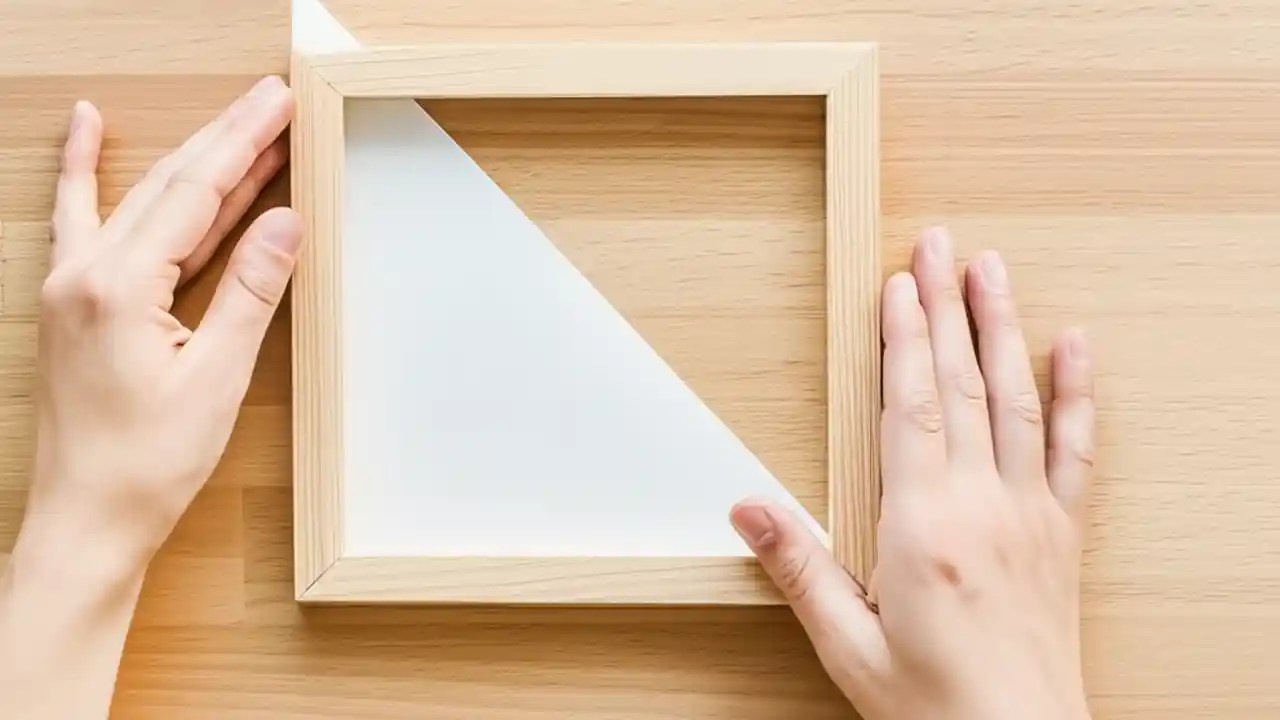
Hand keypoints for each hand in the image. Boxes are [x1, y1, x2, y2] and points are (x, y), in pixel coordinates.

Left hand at [19, 76, 300, 579]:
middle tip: (272, 99)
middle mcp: (82, 272)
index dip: (244, 144)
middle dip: (225, 137)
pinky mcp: (70, 301)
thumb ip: (249, 290)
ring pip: (136, 197)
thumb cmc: (146, 463)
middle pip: (167, 183)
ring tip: (234, 120)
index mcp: (118, 286)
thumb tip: (285, 222)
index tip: (278, 104)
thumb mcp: (216, 377)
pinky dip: (84, 170)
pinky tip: (84, 129)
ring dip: (188, 156)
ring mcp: (69, 283)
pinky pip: (79, 215)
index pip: (194, 193)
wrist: (86, 521)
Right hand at [732, 228, 1093, 719]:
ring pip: (1018, 400)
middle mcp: (984, 506)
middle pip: (963, 384)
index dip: (905, 338)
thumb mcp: (849, 645)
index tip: (900, 282)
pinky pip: (1077, 449)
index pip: (913, 407)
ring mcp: (1031, 514)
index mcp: (924, 527)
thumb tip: (745, 505)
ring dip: (1003, 328)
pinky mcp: (1061, 533)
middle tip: (939, 244)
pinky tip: (1073, 348)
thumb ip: (799, 568)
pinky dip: (1077, 394)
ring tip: (993, 269)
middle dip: (948, 307)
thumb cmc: (935, 706)